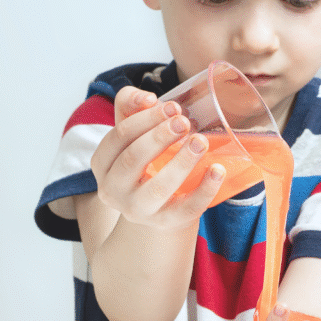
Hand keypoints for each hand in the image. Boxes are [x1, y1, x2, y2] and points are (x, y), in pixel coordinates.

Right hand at [90, 86, 224, 230]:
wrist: (156, 204)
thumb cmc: (144, 158)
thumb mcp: (132, 131)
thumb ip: (131, 104)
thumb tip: (147, 98)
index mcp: (103, 163)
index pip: (119, 137)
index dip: (145, 118)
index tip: (172, 106)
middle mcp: (114, 190)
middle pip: (133, 159)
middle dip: (159, 137)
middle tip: (184, 122)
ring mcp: (139, 210)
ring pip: (158, 188)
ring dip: (181, 162)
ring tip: (200, 142)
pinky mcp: (166, 222)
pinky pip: (187, 209)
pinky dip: (205, 189)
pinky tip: (217, 170)